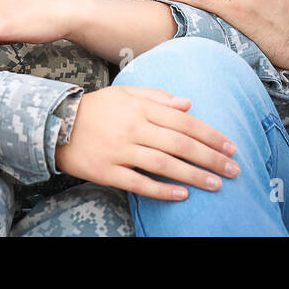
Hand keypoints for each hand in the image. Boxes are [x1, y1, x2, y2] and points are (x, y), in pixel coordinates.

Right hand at [54, 85, 239, 199]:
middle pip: (179, 144)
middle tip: (233, 169)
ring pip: (164, 164)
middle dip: (210, 157)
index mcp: (140, 107)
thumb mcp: (126, 93)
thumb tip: (188, 104)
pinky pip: (139, 182)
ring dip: (193, 175)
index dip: (210, 135)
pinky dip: (162, 190)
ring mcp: (120, 150)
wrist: (56, 124)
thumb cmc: (97, 108)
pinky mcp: (107, 171)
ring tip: (216, 184)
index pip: (184, 121)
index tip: (230, 147)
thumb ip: (158, 97)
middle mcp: (133, 127)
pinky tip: (182, 195)